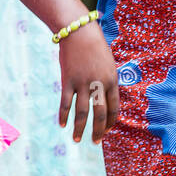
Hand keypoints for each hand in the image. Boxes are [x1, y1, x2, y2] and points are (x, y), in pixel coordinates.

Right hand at [58, 20, 119, 142]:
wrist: (79, 32)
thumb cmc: (95, 47)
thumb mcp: (108, 64)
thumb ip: (107, 83)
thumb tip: (103, 101)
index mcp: (112, 81)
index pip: (113, 109)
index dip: (109, 123)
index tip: (105, 132)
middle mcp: (99, 84)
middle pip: (100, 114)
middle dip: (98, 131)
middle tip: (95, 142)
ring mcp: (83, 83)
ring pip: (82, 112)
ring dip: (79, 128)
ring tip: (77, 139)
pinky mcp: (68, 80)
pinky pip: (66, 102)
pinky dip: (63, 115)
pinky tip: (62, 124)